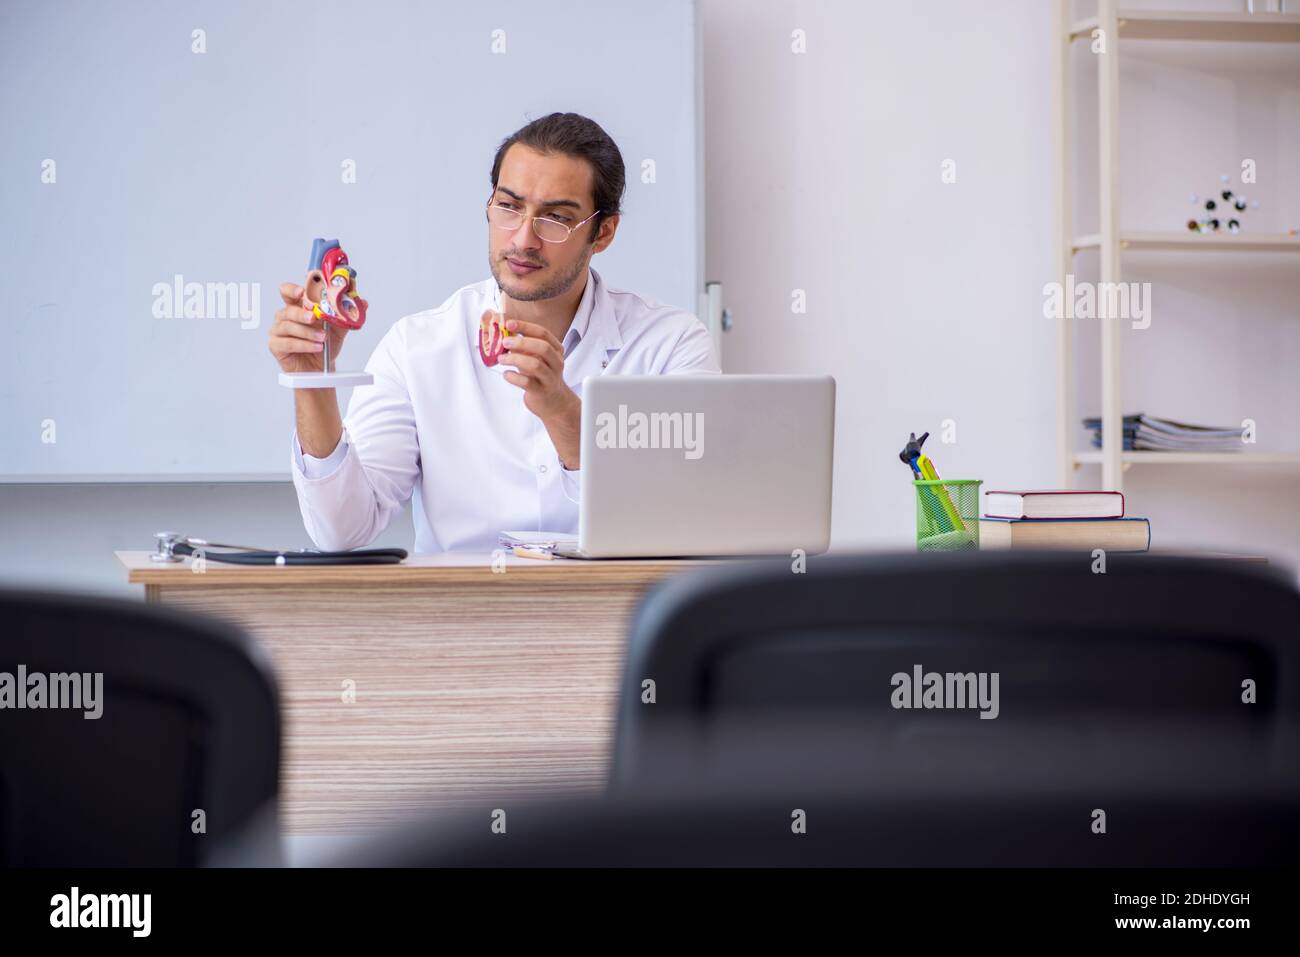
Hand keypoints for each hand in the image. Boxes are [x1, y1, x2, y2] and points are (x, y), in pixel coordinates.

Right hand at [269, 282, 348, 373]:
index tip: (302, 291)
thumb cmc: (325, 344)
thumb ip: (346, 314)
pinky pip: (288, 343)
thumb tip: (363, 302)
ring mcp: (278, 331)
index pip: (288, 292)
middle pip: (288, 309)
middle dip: (301, 313)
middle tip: (314, 317)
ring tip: (322, 338)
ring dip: (308, 332)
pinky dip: (304, 345)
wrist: (321, 368)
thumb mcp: (338, 328)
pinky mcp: (276, 345)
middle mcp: (285, 317)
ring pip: (288, 326)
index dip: (292, 289)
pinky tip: (316, 347)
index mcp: (297, 307)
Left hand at [496, 315, 581, 468]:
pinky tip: (507, 374)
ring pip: (535, 365)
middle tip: (505, 342)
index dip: (525, 326)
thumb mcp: (535, 358)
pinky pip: (527, 383)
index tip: (509, 323)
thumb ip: (523, 347)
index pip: (543, 333)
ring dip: (514, 359)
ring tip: (501, 359)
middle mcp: (556, 363)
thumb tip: (503, 333)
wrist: (554, 402)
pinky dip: (513, 377)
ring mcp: (550, 378)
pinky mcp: (542, 391)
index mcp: (556, 350)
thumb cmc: (541, 376)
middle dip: (521, 342)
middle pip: (542, 347)